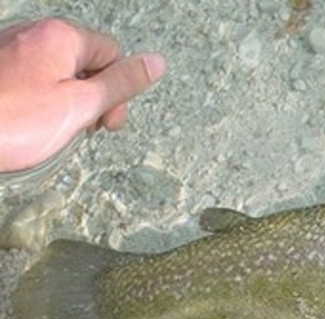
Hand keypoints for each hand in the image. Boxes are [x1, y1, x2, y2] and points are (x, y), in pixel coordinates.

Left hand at [0, 18, 165, 172]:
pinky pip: (29, 78)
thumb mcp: (81, 106)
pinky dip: (37, 100)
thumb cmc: (12, 122)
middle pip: (84, 60)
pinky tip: (26, 123)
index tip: (105, 121)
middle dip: (91, 95)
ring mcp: (8, 47)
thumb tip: (157, 63)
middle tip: (82, 128)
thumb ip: (121, 84)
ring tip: (49, 128)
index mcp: (61, 36)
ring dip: (65, 100)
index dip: (117, 90)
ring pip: (56, 71)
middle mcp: (33, 32)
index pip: (113, 53)